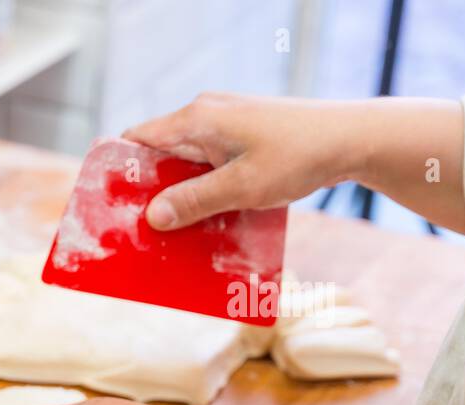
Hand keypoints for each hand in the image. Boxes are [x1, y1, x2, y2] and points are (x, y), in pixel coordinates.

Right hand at [123, 93, 364, 230]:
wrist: (353, 138)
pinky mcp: (242, 135)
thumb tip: (152, 216)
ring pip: (185, 161)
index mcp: (197, 119)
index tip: (111, 203)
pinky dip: (202, 187)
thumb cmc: (299, 157)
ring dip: (179, 193)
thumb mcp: (242, 187)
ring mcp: (225, 123)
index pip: (138, 138)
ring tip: (172, 229)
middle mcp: (206, 114)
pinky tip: (206, 216)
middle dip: (149, 189)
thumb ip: (195, 201)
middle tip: (141, 227)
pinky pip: (208, 162)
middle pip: (159, 152)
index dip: (120, 169)